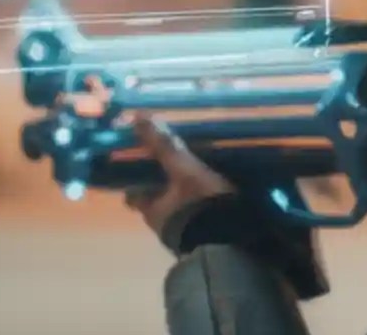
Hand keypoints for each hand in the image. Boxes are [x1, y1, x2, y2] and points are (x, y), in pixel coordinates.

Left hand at [122, 111, 234, 235]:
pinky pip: (199, 220)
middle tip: (181, 165)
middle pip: (157, 201)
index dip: (137, 178)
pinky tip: (218, 197)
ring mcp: (184, 238)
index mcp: (151, 212)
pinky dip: (203, 208)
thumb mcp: (184, 170)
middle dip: (166, 186)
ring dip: (187, 197)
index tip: (146, 160)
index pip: (133, 194)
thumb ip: (163, 146)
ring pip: (179, 211)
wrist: (232, 249)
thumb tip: (138, 116)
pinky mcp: (206, 242)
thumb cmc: (200, 207)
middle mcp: (163, 227)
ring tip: (205, 178)